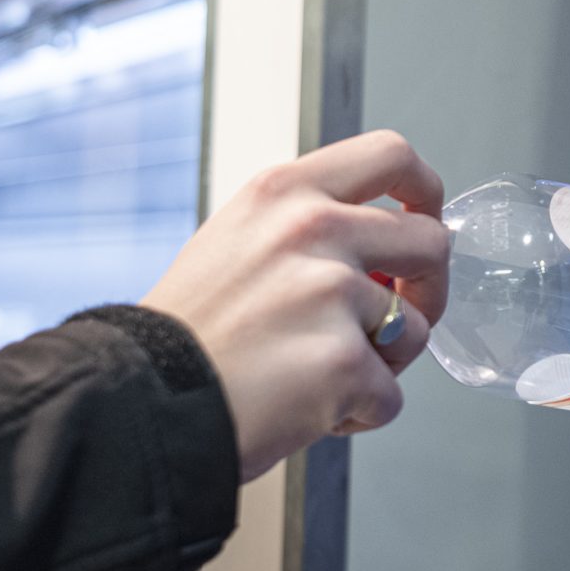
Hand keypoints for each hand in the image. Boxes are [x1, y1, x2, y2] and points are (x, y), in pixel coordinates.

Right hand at [141, 130, 448, 480]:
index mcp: (285, 191)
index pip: (392, 154)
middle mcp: (313, 229)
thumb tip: (388, 248)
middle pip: (431, 243)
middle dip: (429, 290)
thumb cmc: (188, 334)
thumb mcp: (238, 239)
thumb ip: (309, 227)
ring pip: (417, 330)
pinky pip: (389, 397)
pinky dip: (358, 416)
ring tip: (321, 377)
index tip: (426, 217)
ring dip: (383, 364)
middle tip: (398, 323)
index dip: (425, 190)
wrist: (138, 402)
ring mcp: (331, 293)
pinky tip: (306, 411)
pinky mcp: (343, 361)